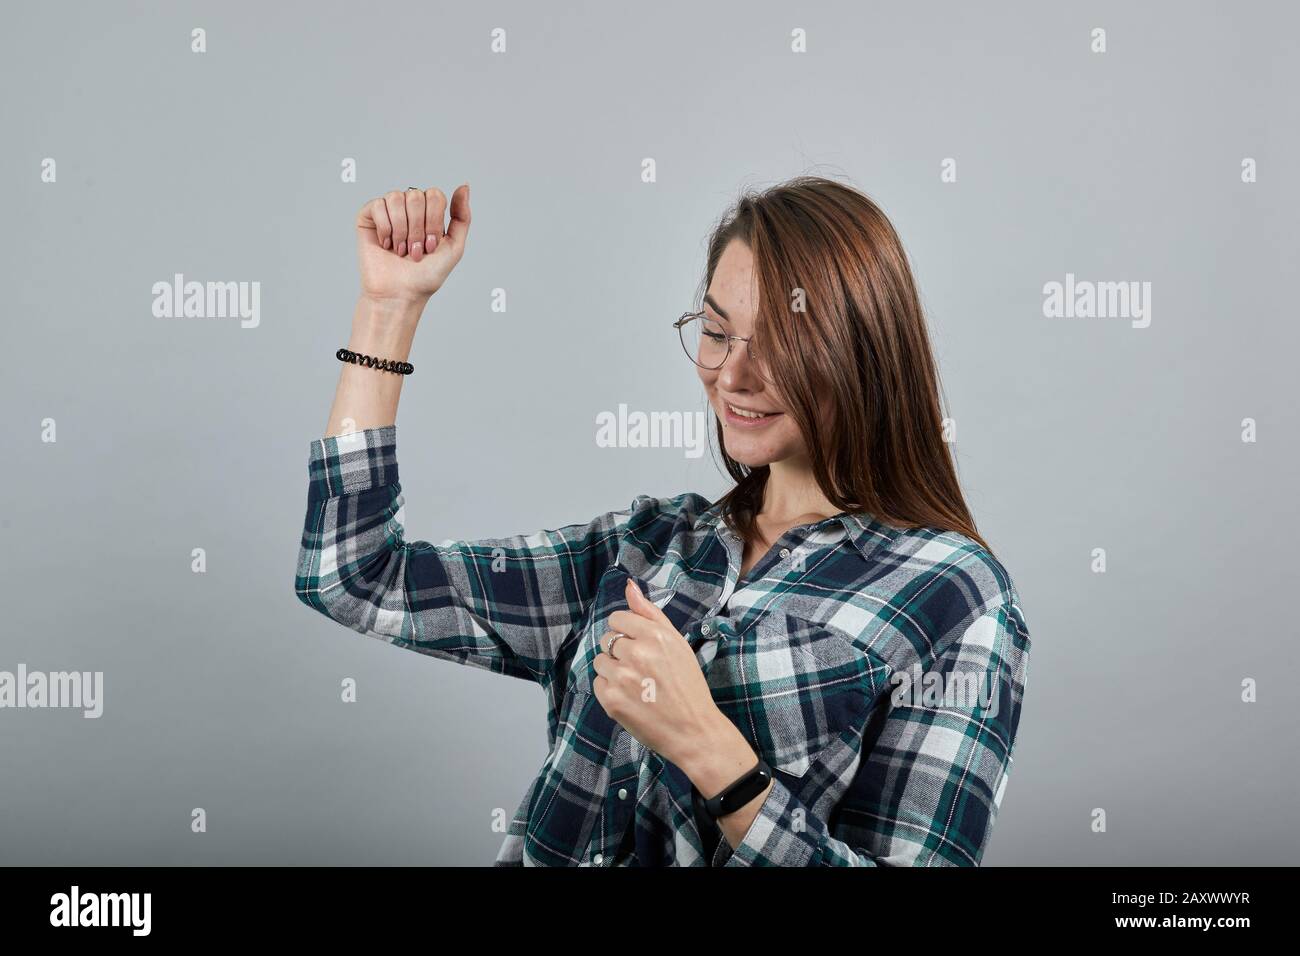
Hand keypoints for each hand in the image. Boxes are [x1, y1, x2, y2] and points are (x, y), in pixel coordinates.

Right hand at [355, 184, 471, 308]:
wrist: (399, 294)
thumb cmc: (426, 276)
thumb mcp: (454, 247)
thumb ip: (462, 216)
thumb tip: (464, 185)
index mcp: (429, 213)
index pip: (434, 195)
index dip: (433, 221)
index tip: (430, 247)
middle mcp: (409, 208)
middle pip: (416, 196)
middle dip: (417, 229)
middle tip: (415, 251)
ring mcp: (388, 211)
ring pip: (397, 197)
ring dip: (402, 230)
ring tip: (400, 250)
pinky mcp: (368, 216)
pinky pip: (378, 204)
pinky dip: (385, 228)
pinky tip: (385, 244)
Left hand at [592, 578, 735, 771]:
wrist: (693, 729)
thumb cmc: (688, 684)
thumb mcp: (676, 642)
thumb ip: (650, 612)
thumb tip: (629, 585)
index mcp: (654, 635)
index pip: (617, 619)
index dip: (627, 632)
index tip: (639, 646)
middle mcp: (635, 653)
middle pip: (607, 639)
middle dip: (620, 651)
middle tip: (642, 669)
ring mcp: (621, 677)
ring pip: (600, 661)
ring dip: (613, 670)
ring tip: (635, 683)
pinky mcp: (611, 700)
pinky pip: (598, 683)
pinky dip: (610, 689)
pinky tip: (630, 697)